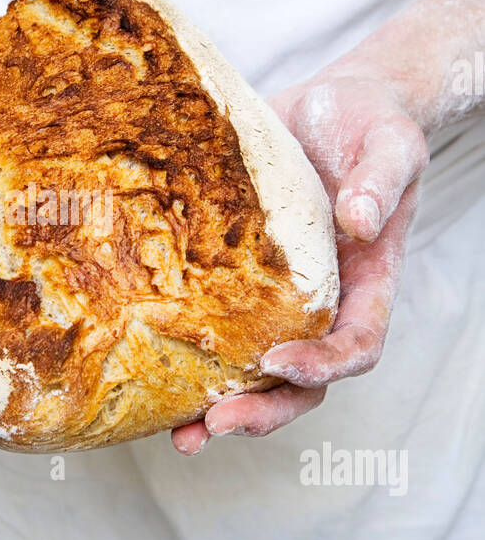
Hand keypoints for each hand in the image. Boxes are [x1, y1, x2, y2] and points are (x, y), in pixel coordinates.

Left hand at [171, 70, 429, 452]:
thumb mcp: (391, 143)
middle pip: (303, 382)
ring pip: (255, 371)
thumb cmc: (371, 121)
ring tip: (182, 437)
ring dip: (221, 408)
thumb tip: (356, 223)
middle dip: (264, 409)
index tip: (279, 363)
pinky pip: (213, 326)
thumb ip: (381, 182)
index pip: (356, 344)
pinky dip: (186, 360)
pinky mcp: (234, 277)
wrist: (332, 102)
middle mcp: (322, 303)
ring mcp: (276, 298)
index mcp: (367, 283)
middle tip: (217, 424)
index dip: (323, 365)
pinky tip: (148, 378)